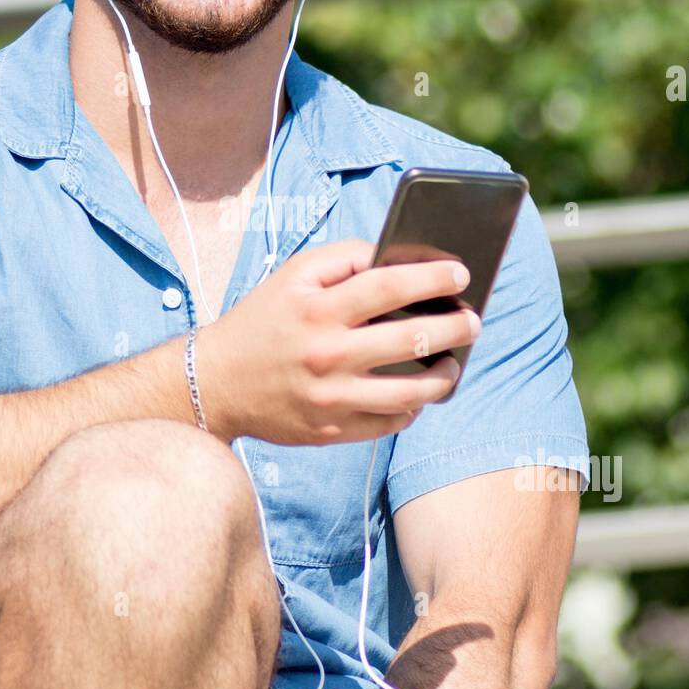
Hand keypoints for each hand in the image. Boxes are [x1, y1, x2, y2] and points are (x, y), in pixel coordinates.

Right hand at [196, 240, 480, 444]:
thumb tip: (396, 258)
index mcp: (317, 310)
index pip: (388, 286)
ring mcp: (331, 398)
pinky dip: (413, 407)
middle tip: (473, 321)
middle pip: (412, 339)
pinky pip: (390, 423)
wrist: (215, 383)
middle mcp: (327, 355)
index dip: (433, 278)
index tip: (461, 275)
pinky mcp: (331, 430)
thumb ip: (344, 260)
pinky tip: (420, 393)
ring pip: (411, 393)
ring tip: (453, 362)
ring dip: (444, 376)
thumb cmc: (262, 321)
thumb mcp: (293, 276)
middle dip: (456, 327)